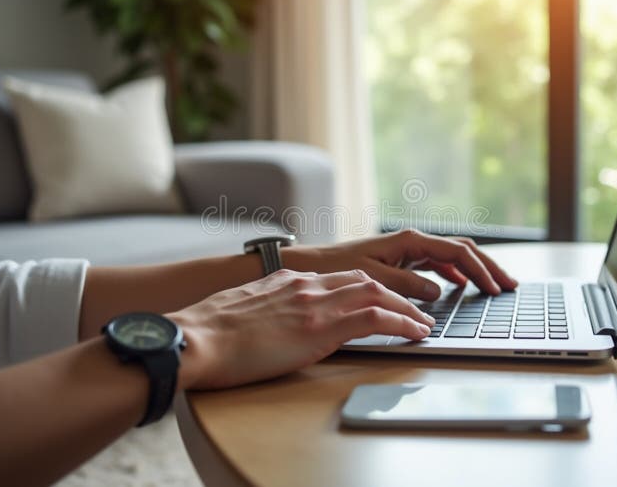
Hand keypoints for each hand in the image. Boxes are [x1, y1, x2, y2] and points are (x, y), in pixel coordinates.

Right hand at [169, 269, 434, 389]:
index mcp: (286, 280)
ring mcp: (314, 302)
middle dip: (393, 293)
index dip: (364, 288)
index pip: (338, 278)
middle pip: (363, 280)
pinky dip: (402, 322)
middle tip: (413, 307)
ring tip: (423, 322)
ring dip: (405, 307)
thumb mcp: (240, 310)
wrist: (193, 338)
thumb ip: (264, 308)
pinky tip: (416, 332)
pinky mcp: (320, 325)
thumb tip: (270, 321)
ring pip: (376, 293)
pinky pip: (375, 318)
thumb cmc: (206, 332)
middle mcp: (304, 284)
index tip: (378, 299)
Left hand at [283, 229, 517, 300]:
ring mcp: (408, 251)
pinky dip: (454, 275)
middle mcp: (412, 242)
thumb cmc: (337, 269)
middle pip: (462, 251)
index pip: (457, 252)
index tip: (496, 289)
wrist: (310, 265)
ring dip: (475, 271)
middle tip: (510, 286)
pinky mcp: (401, 261)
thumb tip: (438, 294)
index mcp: (409, 241)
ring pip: (452, 257)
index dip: (481, 270)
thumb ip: (407, 285)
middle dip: (488, 267)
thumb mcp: (373, 279)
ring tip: (494, 287)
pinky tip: (462, 287)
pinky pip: (437, 265)